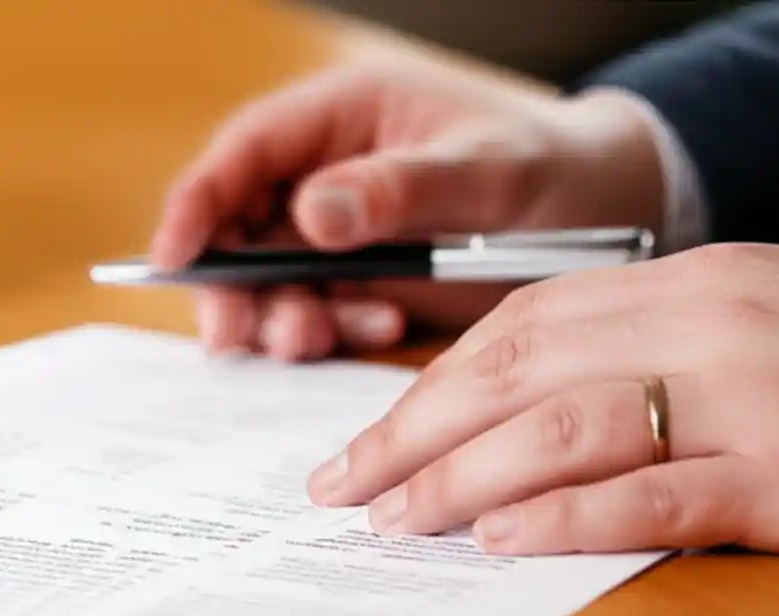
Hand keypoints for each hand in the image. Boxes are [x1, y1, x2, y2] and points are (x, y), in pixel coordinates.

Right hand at [150, 58, 666, 359]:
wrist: (607, 212)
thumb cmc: (550, 167)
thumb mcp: (484, 171)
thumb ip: (398, 188)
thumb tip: (310, 216)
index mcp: (342, 115)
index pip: (243, 152)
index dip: (196, 203)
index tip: (172, 257)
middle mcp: (326, 171)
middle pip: (237, 225)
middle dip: (231, 283)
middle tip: (242, 335)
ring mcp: (340, 229)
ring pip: (267, 278)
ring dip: (277, 315)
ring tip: (314, 336)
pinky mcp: (361, 278)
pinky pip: (313, 309)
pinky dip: (327, 330)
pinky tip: (377, 327)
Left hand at [307, 243, 778, 556]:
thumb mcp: (731, 324)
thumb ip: (626, 351)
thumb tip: (494, 418)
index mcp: (685, 281)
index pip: (519, 328)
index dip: (429, 386)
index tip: (366, 438)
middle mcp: (709, 325)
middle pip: (520, 374)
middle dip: (415, 433)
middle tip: (346, 486)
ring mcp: (755, 399)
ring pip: (569, 430)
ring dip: (465, 478)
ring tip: (399, 520)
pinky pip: (657, 495)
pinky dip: (568, 517)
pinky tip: (501, 540)